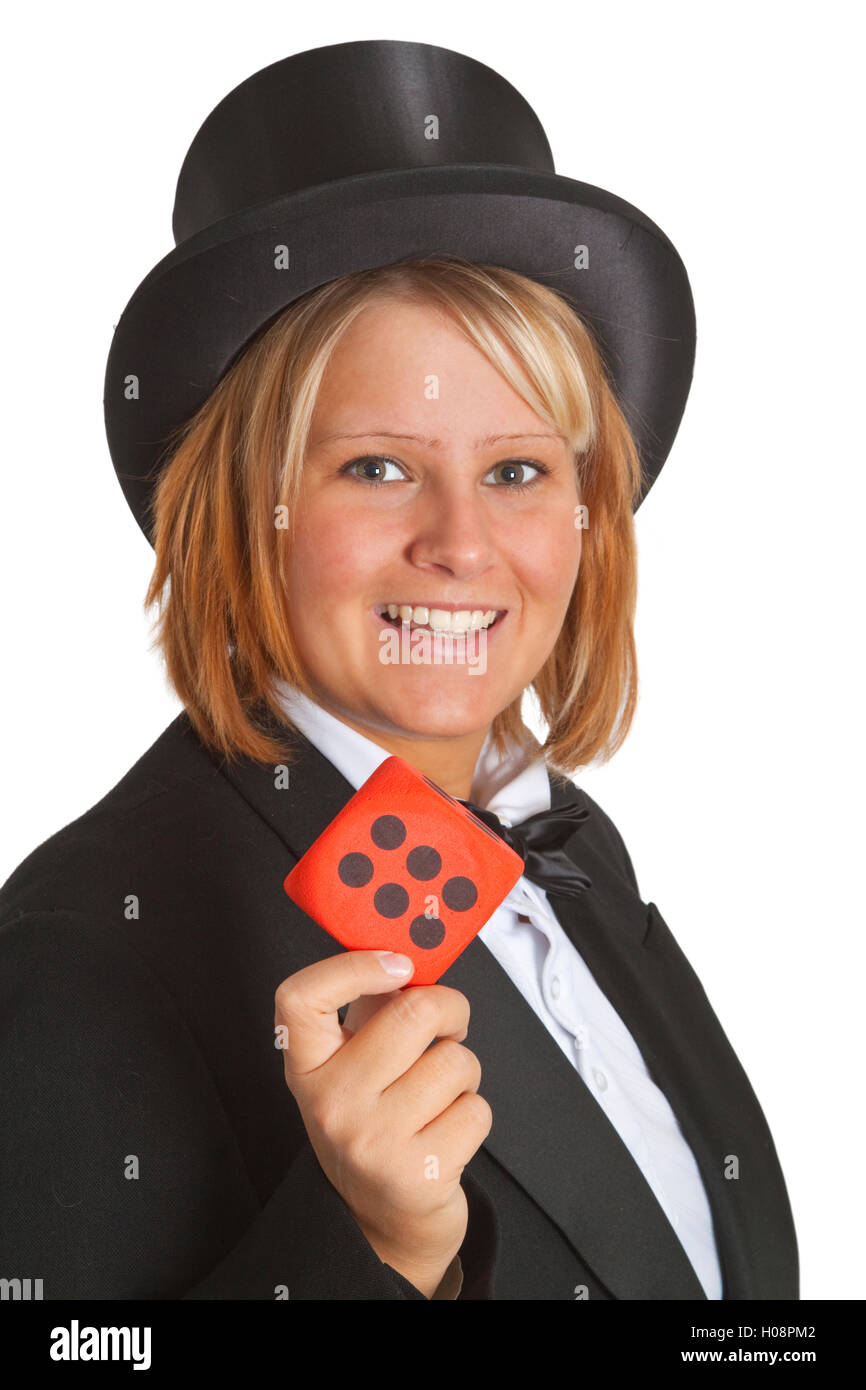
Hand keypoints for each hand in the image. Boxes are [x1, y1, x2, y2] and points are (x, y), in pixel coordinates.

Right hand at [274, 949, 491, 1297]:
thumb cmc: (375, 1122)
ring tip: (438, 1094)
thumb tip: (411, 946)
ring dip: (463, 1071)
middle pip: (412, 1013)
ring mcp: (372, 1141)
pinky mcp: (416, 1175)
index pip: (300, 997)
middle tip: (447, 1025)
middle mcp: (330, 1103)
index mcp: (307, 1065)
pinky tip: (445, 1131)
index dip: (352, 966)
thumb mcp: (354, 1062)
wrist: (380, 1219)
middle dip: (449, 1010)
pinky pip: (476, 1109)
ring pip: (455, 1061)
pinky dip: (473, 1113)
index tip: (396, 964)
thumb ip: (375, 1005)